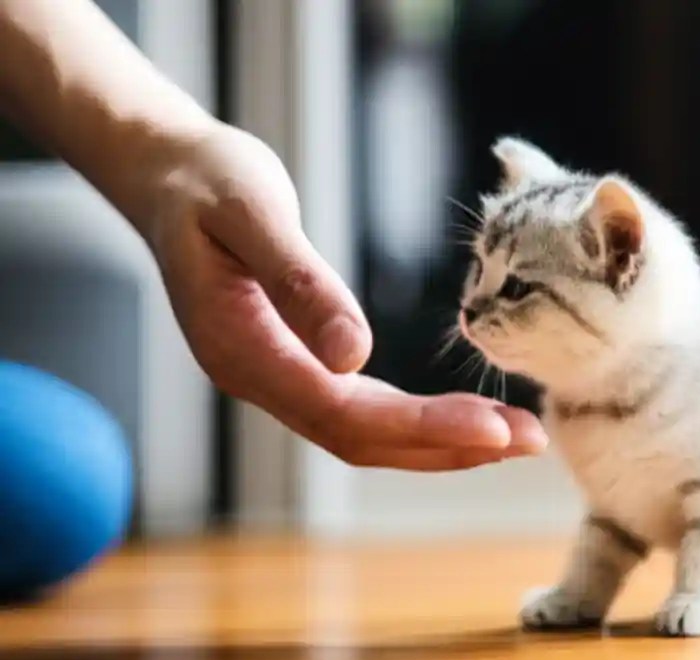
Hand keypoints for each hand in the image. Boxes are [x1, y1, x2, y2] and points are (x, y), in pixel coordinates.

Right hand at [141, 123, 545, 469]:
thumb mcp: (252, 213)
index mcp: (241, 349)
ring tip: (516, 438)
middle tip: (530, 439)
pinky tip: (463, 417)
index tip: (494, 427)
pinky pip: (359, 411)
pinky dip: (416, 422)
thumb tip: (351, 353)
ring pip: (363, 435)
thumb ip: (298, 281)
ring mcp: (272, 377)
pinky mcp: (292, 364)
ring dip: (440, 442)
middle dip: (449, 444)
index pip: (344, 412)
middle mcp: (256, 378)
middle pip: (361, 439)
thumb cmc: (208, 181)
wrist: (167, 173)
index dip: (422, 426)